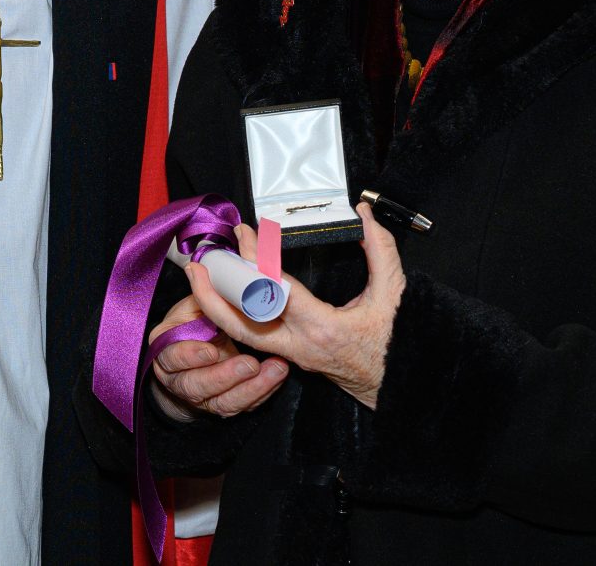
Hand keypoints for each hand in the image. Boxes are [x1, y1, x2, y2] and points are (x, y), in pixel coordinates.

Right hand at [146, 291, 288, 422]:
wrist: (200, 351)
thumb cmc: (196, 323)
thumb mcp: (193, 306)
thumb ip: (199, 293)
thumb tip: (197, 267)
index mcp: (166, 350)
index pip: (171, 357)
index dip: (189, 356)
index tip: (211, 350)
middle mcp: (178, 378)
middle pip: (196, 387)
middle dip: (225, 376)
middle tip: (251, 363)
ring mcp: (201, 397)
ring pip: (223, 403)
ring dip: (251, 388)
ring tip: (276, 369)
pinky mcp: (223, 405)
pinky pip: (242, 406)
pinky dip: (261, 393)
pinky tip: (277, 377)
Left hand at [185, 203, 406, 409]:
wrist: (396, 382)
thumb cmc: (394, 342)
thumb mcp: (393, 290)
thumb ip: (379, 247)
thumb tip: (363, 213)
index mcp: (322, 327)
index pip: (276, 290)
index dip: (255, 260)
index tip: (244, 235)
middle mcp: (299, 344)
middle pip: (242, 324)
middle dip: (214, 294)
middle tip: (198, 265)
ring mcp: (291, 354)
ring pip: (243, 335)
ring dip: (218, 306)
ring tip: (202, 278)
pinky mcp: (290, 356)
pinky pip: (255, 337)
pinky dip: (236, 315)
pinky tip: (226, 295)